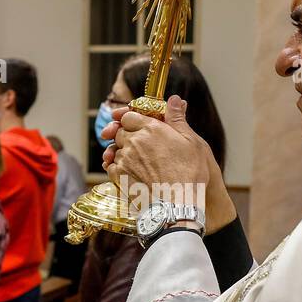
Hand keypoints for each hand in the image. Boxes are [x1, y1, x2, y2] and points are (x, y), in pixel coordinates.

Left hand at [103, 95, 215, 215]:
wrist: (179, 202)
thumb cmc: (189, 173)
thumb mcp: (191, 141)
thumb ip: (178, 118)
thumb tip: (175, 99)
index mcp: (151, 128)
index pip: (128, 116)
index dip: (130, 119)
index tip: (134, 123)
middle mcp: (134, 141)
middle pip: (119, 132)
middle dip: (125, 135)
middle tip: (137, 144)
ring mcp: (125, 159)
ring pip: (115, 150)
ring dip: (121, 153)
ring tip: (136, 161)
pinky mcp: (120, 176)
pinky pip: (111, 167)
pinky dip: (116, 168)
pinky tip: (127, 172)